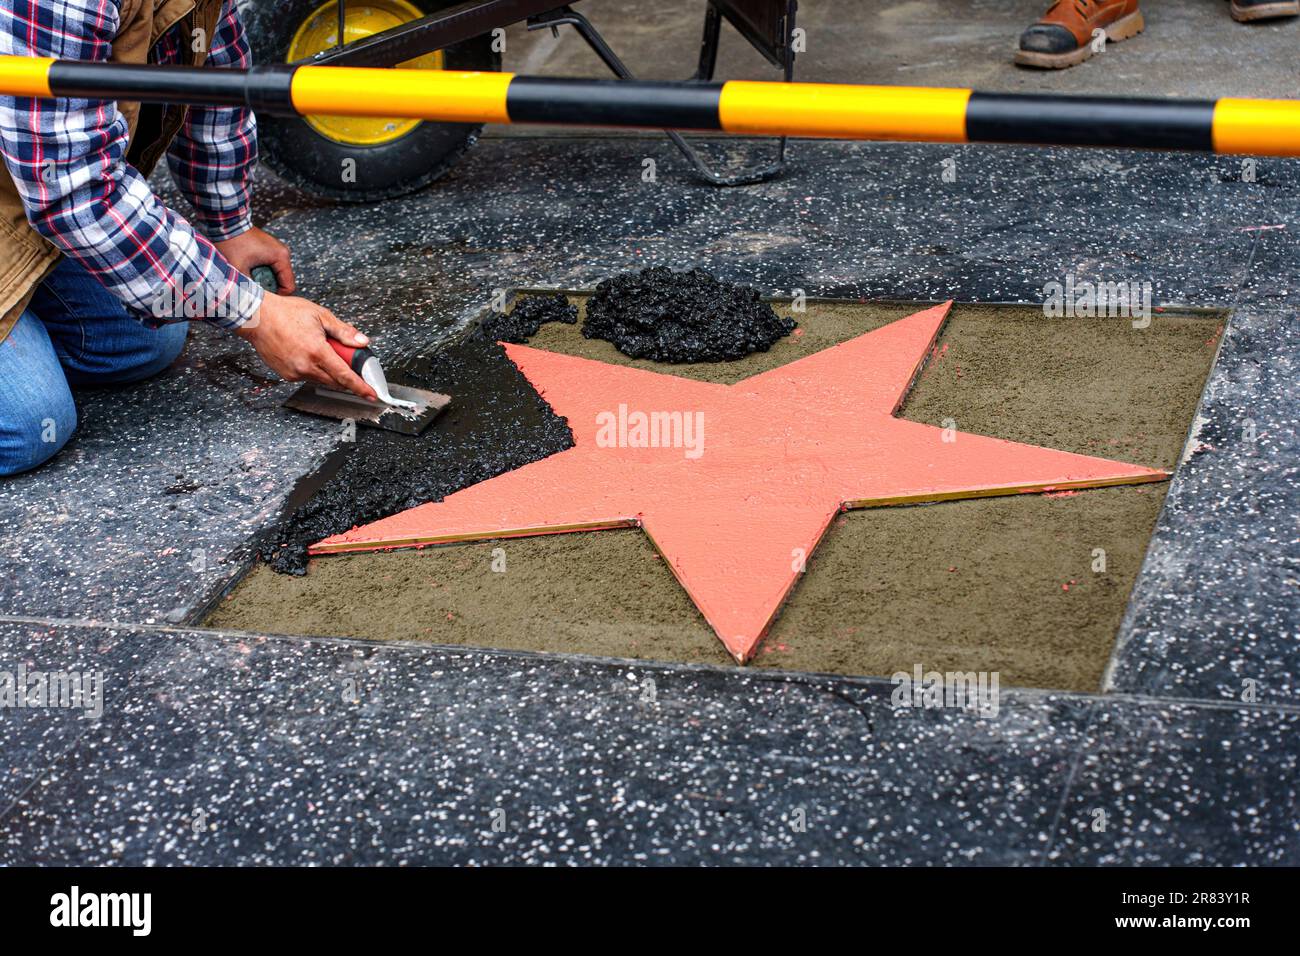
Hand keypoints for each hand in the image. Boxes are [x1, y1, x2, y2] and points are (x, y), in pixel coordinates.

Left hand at [214, 226, 295, 293]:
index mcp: (281, 257)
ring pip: (276, 275)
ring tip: (249, 277)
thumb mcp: (238, 269)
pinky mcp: (270, 249)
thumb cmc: (231, 242)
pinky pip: (271, 267)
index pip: (289, 286)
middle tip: (253, 287)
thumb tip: (248, 304)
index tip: (261, 298)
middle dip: (269, 287)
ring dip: (264, 280)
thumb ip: (246, 287)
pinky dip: (261, 272)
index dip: (277, 296)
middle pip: (283, 281)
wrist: (225, 222)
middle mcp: (283, 252)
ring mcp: (277, 250)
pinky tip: (249, 270)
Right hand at [237, 292, 376, 400]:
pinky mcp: (286, 375)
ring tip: (321, 349)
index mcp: (317, 351)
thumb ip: (344, 332)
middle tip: (349, 361)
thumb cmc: (285, 313)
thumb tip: (362, 342)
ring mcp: (294, 372)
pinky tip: (308, 353)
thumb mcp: (321, 316)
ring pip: (322, 380)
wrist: (256, 316)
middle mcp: (305, 366)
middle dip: (347, 376)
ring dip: (329, 371)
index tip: (372, 394)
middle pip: (336, 381)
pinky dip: (315, 370)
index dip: (361, 387)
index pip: (345, 376)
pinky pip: (308, 377)